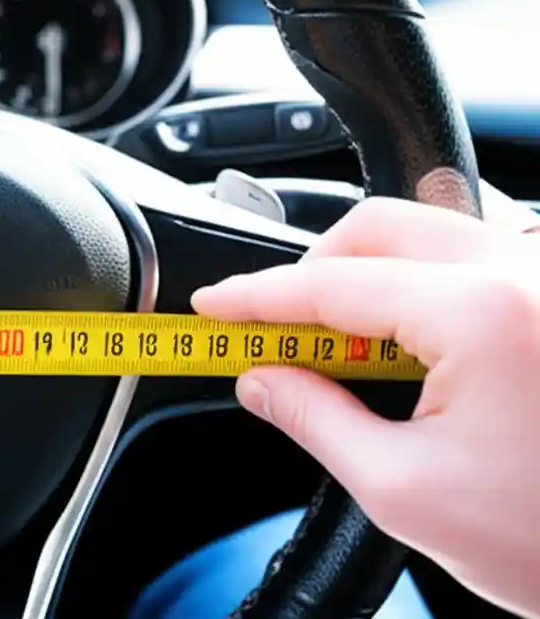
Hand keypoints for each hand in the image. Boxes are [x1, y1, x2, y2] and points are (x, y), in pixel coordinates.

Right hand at [193, 185, 539, 616]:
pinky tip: (408, 334)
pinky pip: (480, 253)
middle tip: (269, 328)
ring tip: (340, 341)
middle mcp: (526, 272)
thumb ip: (315, 419)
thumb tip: (261, 381)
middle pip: (379, 229)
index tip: (211, 308)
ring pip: (431, 231)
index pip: (332, 285)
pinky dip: (424, 278)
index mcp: (482, 313)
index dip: (256, 298)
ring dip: (368, 271)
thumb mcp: (405, 491)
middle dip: (311, 271)